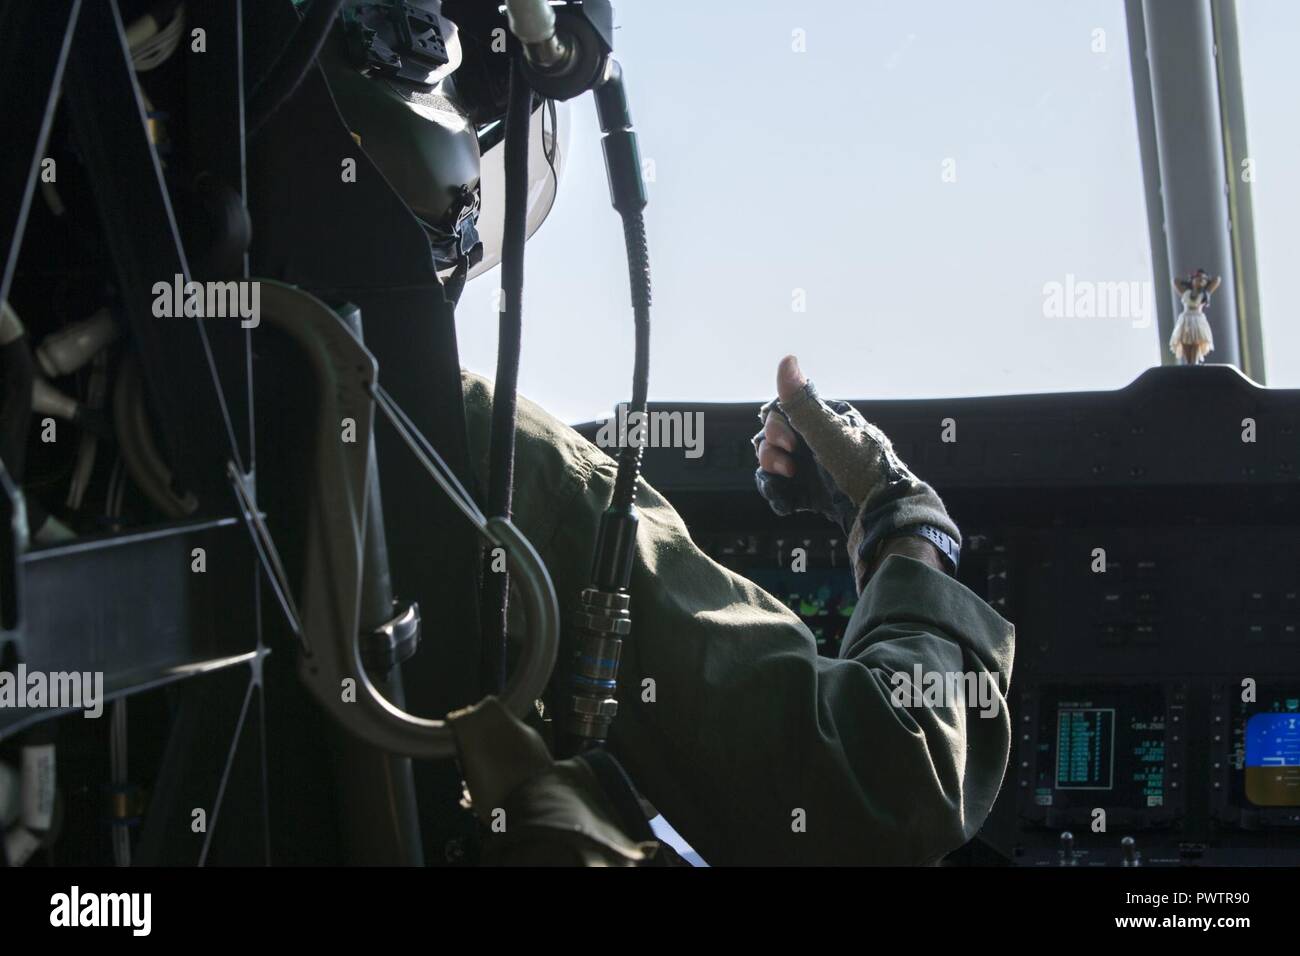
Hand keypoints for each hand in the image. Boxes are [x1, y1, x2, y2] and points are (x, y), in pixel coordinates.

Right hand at [752, 355, 958, 588]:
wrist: (884, 517)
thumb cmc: (861, 470)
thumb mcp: (828, 434)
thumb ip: (802, 402)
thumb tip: (786, 359)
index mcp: (827, 419)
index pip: (783, 411)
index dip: (775, 425)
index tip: (788, 441)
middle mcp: (819, 441)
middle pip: (773, 438)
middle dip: (771, 451)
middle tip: (789, 467)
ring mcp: (815, 468)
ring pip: (774, 464)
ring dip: (771, 473)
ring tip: (789, 483)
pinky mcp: (814, 495)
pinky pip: (782, 489)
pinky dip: (778, 495)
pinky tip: (786, 504)